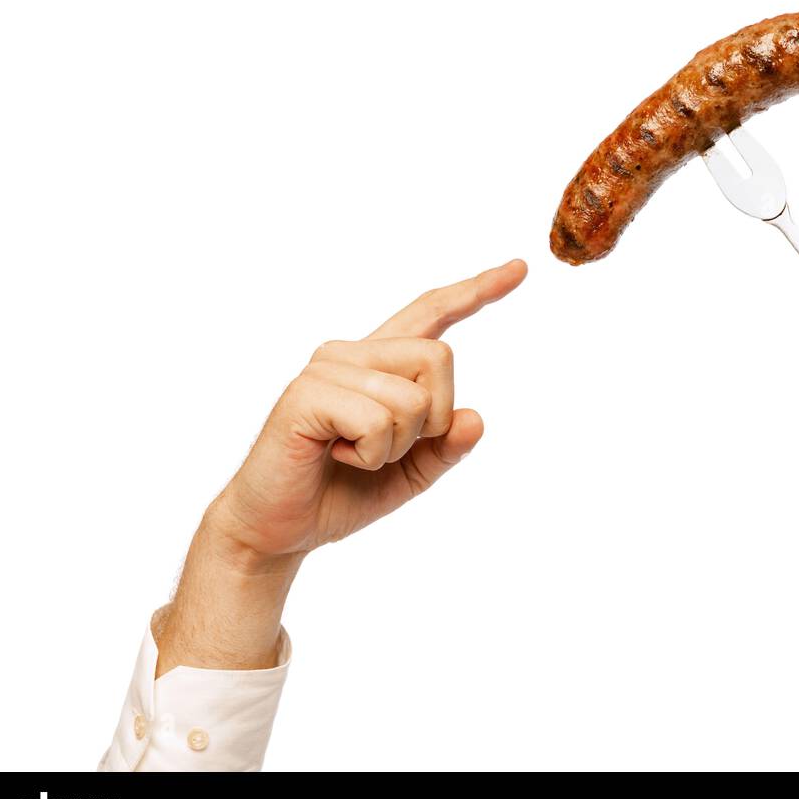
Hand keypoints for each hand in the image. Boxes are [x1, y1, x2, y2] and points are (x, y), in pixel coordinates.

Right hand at [206, 259, 527, 559]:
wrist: (279, 530)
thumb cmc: (340, 494)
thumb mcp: (412, 474)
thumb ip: (446, 447)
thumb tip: (475, 418)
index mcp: (378, 363)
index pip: (432, 313)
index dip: (476, 291)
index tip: (519, 267)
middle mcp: (351, 353)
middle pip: (440, 357)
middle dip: (434, 419)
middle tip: (388, 449)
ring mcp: (326, 368)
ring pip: (413, 397)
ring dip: (397, 446)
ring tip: (354, 456)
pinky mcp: (306, 394)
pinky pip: (378, 419)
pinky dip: (372, 455)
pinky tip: (336, 457)